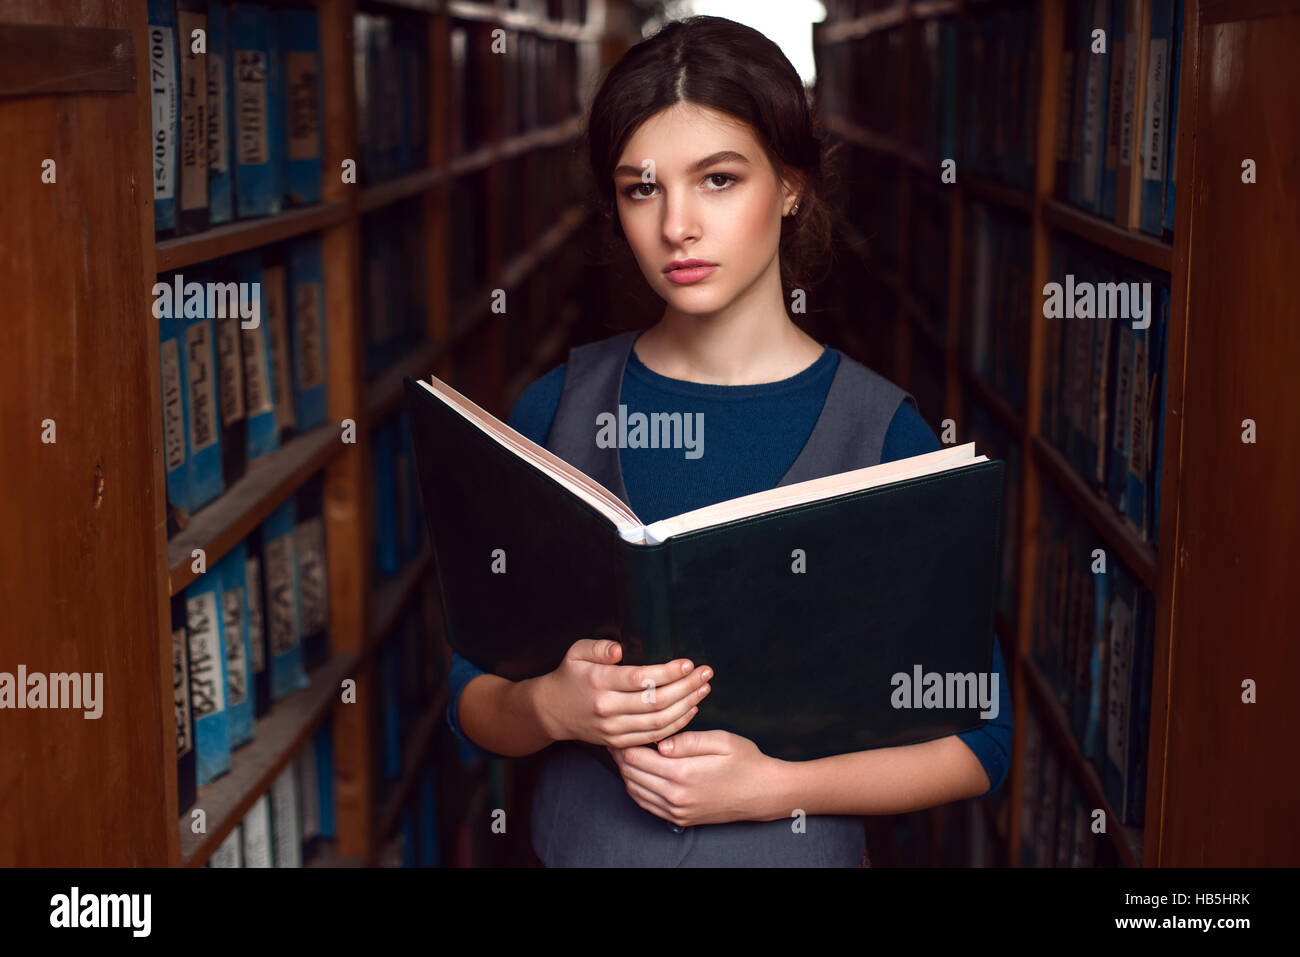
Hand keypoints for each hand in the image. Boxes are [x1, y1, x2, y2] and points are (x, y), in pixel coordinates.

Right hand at [533, 638, 712, 747]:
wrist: (552, 711)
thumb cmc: (570, 675)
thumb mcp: (576, 652)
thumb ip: (599, 647)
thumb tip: (619, 650)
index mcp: (599, 682)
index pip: (641, 679)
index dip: (668, 672)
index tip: (689, 663)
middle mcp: (608, 708)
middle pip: (656, 701)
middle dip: (686, 687)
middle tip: (706, 674)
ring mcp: (614, 729)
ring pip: (659, 722)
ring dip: (687, 706)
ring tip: (704, 689)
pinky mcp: (619, 742)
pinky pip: (653, 736)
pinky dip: (676, 725)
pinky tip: (690, 709)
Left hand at [607, 729, 784, 826]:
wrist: (764, 794)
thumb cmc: (746, 762)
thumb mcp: (722, 740)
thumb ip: (688, 740)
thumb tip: (660, 744)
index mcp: (683, 773)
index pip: (636, 757)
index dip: (625, 741)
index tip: (624, 727)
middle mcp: (676, 796)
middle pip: (631, 774)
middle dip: (621, 754)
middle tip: (620, 736)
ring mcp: (677, 811)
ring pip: (635, 791)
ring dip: (627, 771)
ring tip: (627, 752)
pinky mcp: (680, 819)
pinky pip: (647, 805)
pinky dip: (637, 789)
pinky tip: (640, 774)